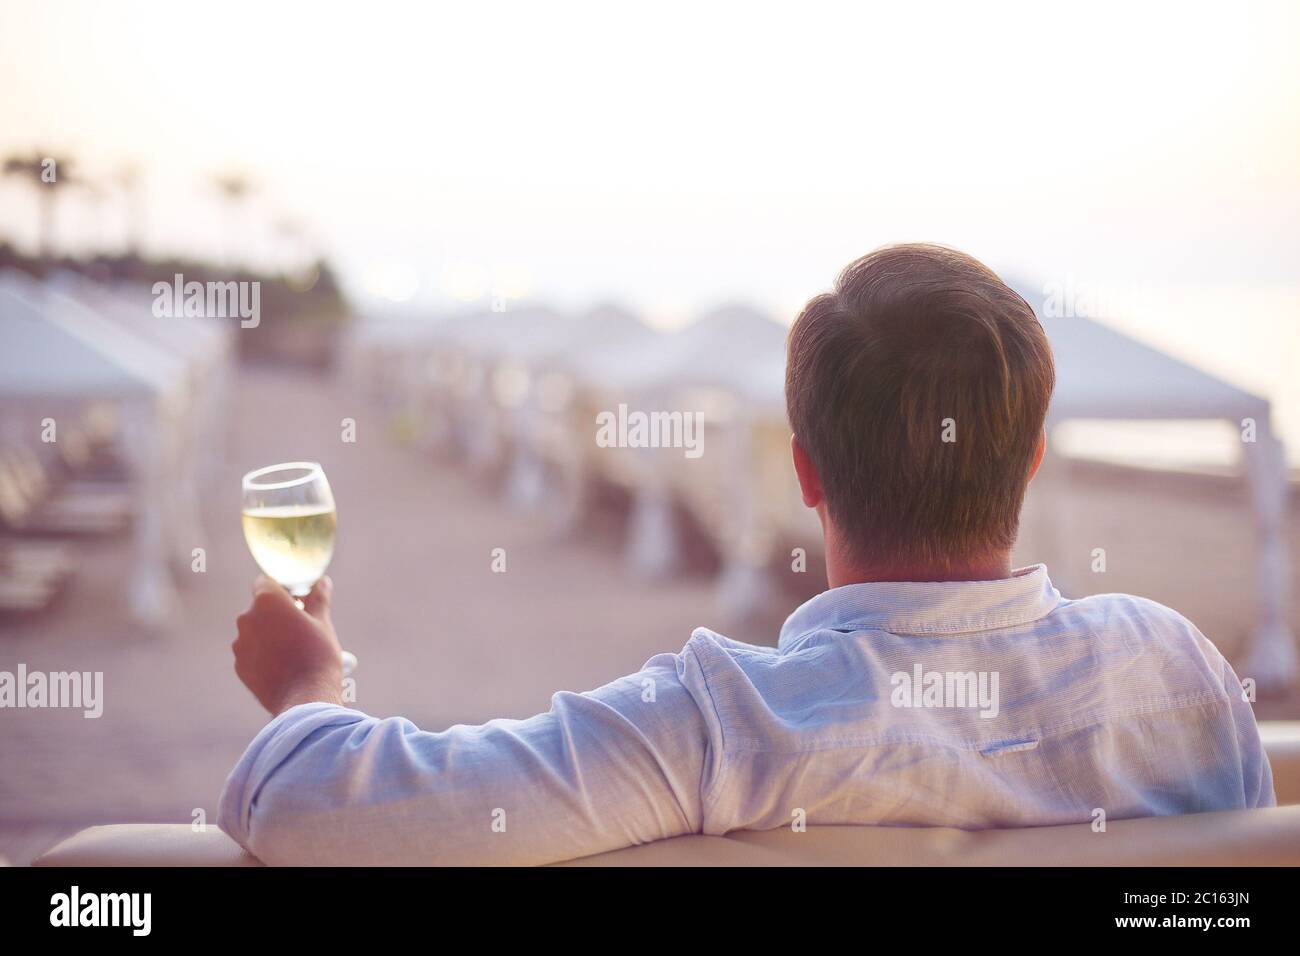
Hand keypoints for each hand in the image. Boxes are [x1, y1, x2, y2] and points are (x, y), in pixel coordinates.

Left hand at [233, 575, 343, 714]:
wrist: (305, 697)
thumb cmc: (317, 654)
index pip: (265, 582)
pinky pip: (251, 653)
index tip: (295, 600)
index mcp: (267, 601)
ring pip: (254, 631)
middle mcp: (247, 618)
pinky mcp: (239, 666)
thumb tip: (322, 581)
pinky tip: (283, 666)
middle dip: (276, 613)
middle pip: (259, 607)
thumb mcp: (323, 622)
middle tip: (299, 627)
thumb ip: (318, 598)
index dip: (280, 589)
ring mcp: (240, 643)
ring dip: (268, 634)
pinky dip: (263, 655)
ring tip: (292, 650)